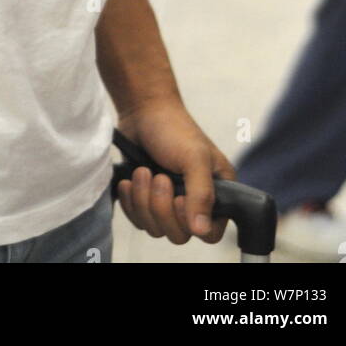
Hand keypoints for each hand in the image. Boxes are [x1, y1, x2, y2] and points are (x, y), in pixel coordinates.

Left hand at [114, 99, 235, 244]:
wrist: (142, 110)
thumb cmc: (173, 128)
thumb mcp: (194, 157)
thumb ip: (202, 194)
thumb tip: (200, 230)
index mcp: (217, 192)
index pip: (211, 233)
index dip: (191, 222)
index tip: (179, 197)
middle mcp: (194, 201)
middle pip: (179, 234)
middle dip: (161, 207)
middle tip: (157, 177)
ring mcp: (169, 202)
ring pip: (156, 229)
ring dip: (143, 201)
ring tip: (142, 172)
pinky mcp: (146, 200)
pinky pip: (138, 221)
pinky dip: (130, 202)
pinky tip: (128, 181)